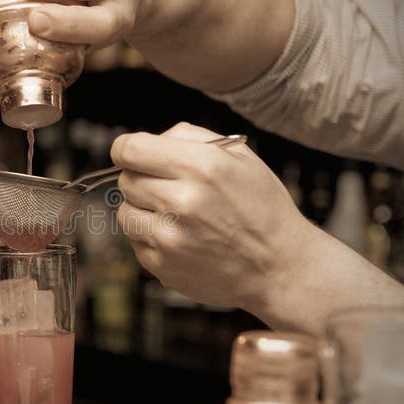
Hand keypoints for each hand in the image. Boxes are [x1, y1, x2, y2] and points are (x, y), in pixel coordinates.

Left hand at [110, 121, 311, 311]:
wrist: (278, 267)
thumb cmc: (260, 207)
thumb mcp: (239, 156)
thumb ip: (188, 137)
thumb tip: (149, 141)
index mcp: (200, 167)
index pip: (130, 149)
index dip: (125, 149)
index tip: (129, 154)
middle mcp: (181, 201)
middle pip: (126, 180)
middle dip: (142, 179)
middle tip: (168, 188)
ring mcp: (169, 238)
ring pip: (124, 211)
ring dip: (142, 209)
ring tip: (176, 214)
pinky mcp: (162, 266)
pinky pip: (135, 241)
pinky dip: (151, 237)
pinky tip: (182, 237)